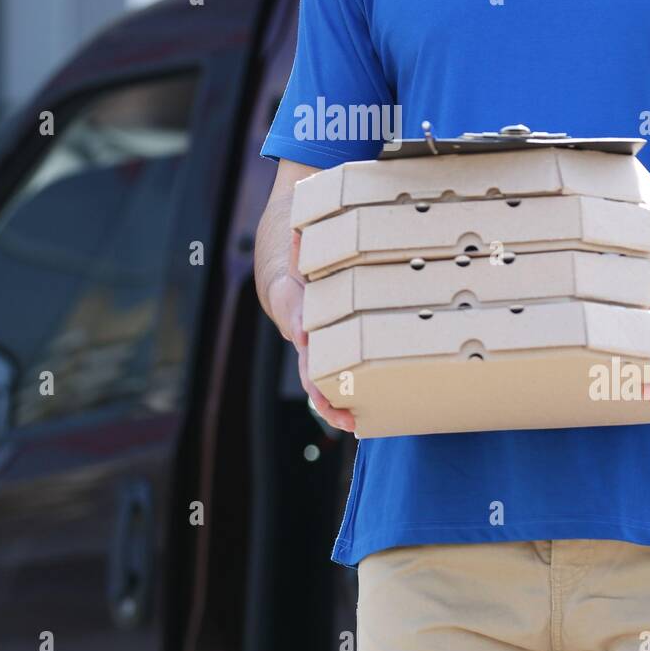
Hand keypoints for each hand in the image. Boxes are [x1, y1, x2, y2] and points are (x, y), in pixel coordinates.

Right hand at [267, 228, 356, 433]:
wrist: (288, 290)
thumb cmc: (298, 273)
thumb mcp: (297, 256)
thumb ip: (299, 245)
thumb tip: (298, 227)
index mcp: (297, 308)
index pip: (295, 317)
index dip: (299, 325)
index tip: (304, 335)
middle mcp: (304, 338)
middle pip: (306, 365)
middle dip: (316, 385)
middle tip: (327, 401)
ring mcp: (315, 354)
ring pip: (318, 385)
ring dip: (332, 406)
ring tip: (350, 423)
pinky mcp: (329, 362)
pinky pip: (334, 387)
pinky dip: (344, 404)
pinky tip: (361, 420)